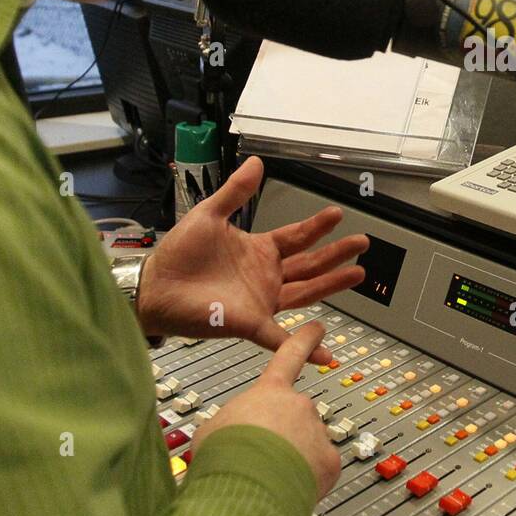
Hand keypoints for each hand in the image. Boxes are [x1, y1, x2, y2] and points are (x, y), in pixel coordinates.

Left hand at [138, 156, 368, 351]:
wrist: (154, 288)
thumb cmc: (177, 255)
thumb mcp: (209, 214)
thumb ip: (236, 191)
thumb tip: (256, 163)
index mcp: (258, 250)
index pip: (297, 236)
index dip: (318, 226)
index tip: (338, 214)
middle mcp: (265, 276)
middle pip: (310, 264)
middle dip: (337, 254)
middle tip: (362, 243)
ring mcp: (261, 300)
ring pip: (306, 293)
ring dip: (332, 284)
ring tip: (358, 273)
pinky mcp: (250, 323)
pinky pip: (281, 337)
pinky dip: (303, 347)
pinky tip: (325, 353)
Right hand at [190, 321, 341, 496]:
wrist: (244, 490)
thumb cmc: (224, 456)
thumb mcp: (213, 426)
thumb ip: (234, 418)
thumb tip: (235, 428)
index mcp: (269, 391)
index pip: (290, 356)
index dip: (304, 340)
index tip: (316, 328)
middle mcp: (299, 405)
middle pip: (295, 416)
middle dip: (283, 434)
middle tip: (261, 455)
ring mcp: (318, 431)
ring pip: (308, 443)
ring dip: (293, 457)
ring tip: (268, 474)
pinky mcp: (330, 460)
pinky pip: (320, 467)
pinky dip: (307, 477)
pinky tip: (286, 484)